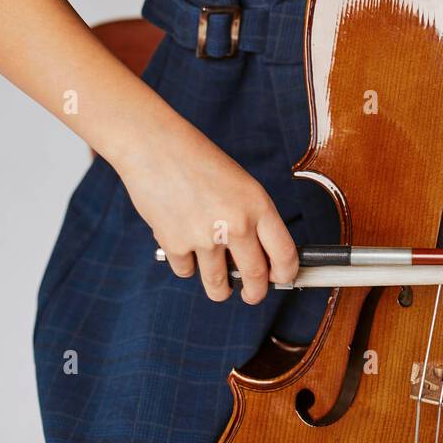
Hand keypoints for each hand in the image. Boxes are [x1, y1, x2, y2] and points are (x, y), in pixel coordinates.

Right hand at [118, 124, 299, 303]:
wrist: (155, 148)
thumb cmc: (198, 162)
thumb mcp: (239, 185)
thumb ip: (250, 219)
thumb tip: (259, 257)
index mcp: (257, 205)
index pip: (284, 253)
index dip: (286, 274)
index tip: (282, 279)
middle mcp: (236, 224)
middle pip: (256, 278)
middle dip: (254, 293)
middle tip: (251, 295)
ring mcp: (205, 238)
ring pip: (218, 285)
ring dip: (220, 289)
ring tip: (220, 286)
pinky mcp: (175, 245)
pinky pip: (186, 272)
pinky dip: (186, 265)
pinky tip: (184, 243)